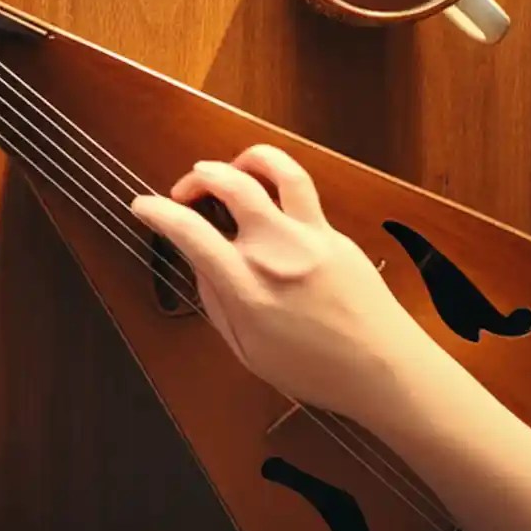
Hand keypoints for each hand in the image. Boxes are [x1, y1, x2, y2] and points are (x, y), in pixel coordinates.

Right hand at [131, 145, 455, 423]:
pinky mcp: (335, 234)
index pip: (190, 232)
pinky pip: (301, 194)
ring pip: (276, 168)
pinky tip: (268, 208)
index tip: (143, 206)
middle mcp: (278, 251)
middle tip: (186, 192)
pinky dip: (275, 188)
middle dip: (197, 177)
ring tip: (230, 170)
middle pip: (229, 182)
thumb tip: (200, 266)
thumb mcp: (248, 351)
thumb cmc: (318, 372)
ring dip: (244, 159)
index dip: (157, 211)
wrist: (386, 369)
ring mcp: (311, 236)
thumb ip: (217, 304)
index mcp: (249, 287)